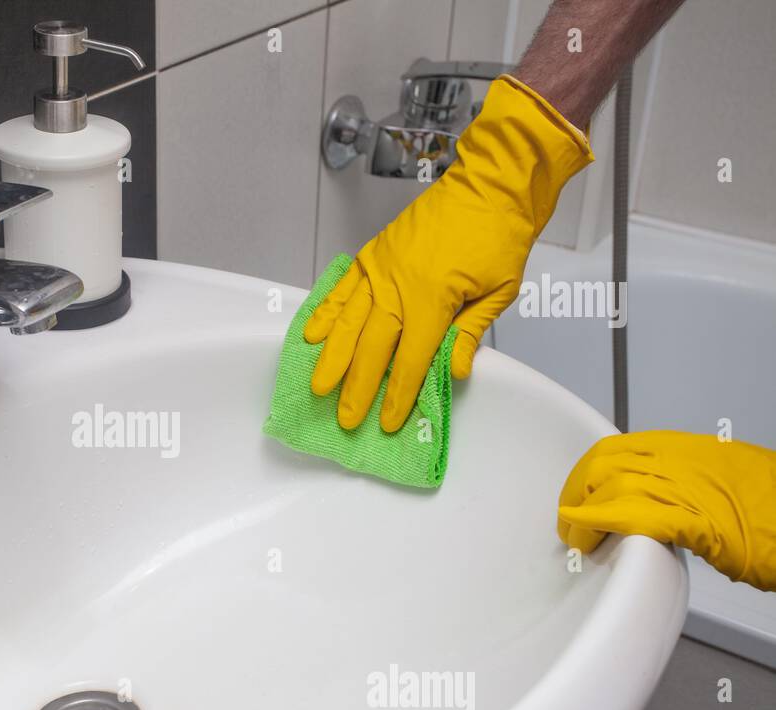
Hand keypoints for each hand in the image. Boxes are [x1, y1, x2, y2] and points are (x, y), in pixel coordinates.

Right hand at [305, 76, 592, 431]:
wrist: (490, 183)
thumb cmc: (500, 236)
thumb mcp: (500, 291)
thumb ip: (471, 333)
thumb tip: (455, 374)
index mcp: (433, 298)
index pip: (412, 359)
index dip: (398, 394)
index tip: (387, 422)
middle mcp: (398, 285)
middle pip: (372, 347)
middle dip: (357, 387)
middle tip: (344, 419)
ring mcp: (380, 268)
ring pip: (349, 321)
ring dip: (333, 357)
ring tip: (318, 386)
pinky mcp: (373, 253)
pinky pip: (343, 288)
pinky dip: (326, 311)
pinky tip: (313, 336)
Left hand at [558, 431, 775, 591]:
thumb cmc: (773, 510)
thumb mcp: (724, 481)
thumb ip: (685, 483)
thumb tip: (654, 498)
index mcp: (688, 449)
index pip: (616, 448)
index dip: (588, 472)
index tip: (578, 493)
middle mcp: (682, 460)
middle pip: (603, 463)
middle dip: (575, 490)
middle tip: (569, 520)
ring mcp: (686, 486)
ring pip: (610, 483)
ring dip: (582, 512)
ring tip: (577, 539)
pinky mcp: (693, 519)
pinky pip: (631, 513)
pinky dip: (600, 522)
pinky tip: (586, 535)